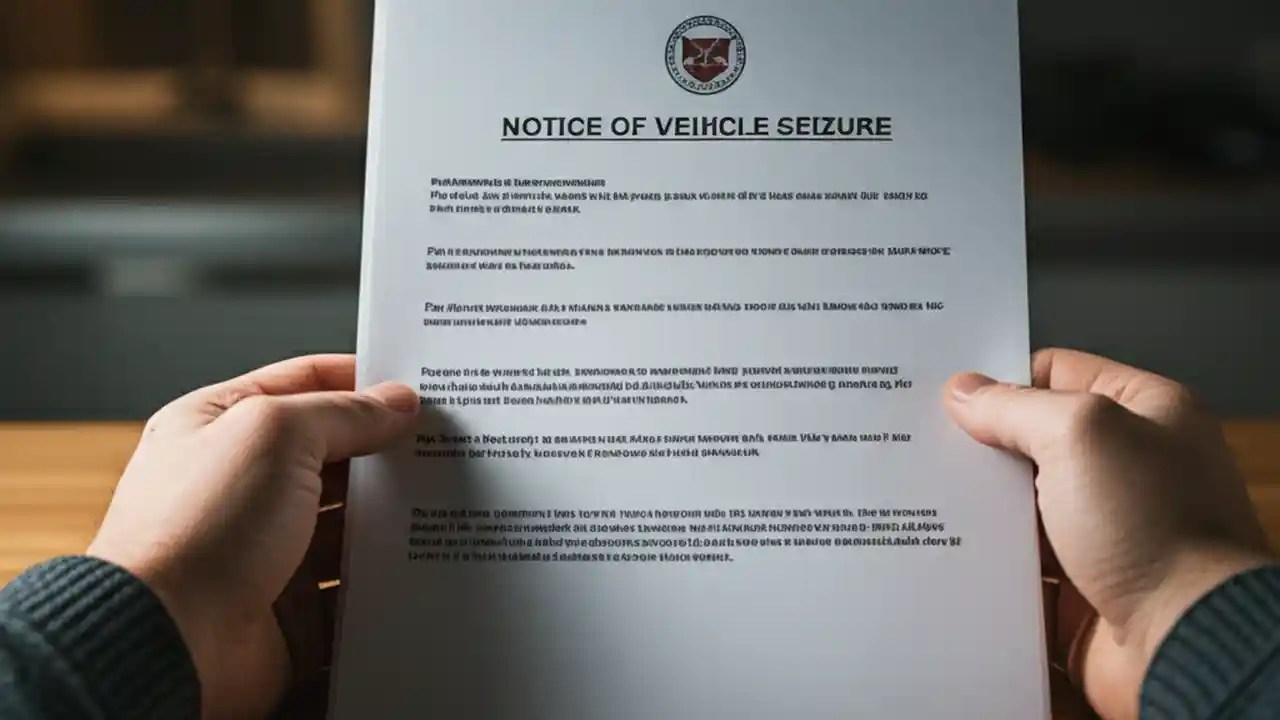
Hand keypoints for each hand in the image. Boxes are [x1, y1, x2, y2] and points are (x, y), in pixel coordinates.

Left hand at [87, 355, 419, 718]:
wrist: (168, 641)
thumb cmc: (194, 530)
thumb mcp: (274, 434)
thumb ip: (342, 412)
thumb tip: (396, 403)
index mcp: (219, 426)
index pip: (301, 385)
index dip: (360, 382)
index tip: (415, 387)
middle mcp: (241, 485)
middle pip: (333, 454)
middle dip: (385, 450)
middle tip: (442, 443)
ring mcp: (266, 548)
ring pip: (349, 521)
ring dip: (390, 513)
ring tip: (442, 499)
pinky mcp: (291, 606)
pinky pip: (352, 583)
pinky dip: (384, 575)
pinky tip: (418, 558)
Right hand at [944, 349, 1272, 718]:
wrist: (1185, 641)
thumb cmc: (1158, 529)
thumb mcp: (1080, 435)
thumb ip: (1015, 406)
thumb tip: (965, 391)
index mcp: (1146, 413)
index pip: (1058, 375)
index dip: (1001, 380)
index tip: (946, 392)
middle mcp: (1128, 468)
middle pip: (1032, 441)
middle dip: (980, 446)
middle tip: (921, 442)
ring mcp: (1104, 530)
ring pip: (1019, 505)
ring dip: (979, 507)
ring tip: (921, 495)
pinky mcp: (1079, 584)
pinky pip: (1020, 564)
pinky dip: (987, 560)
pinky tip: (945, 549)